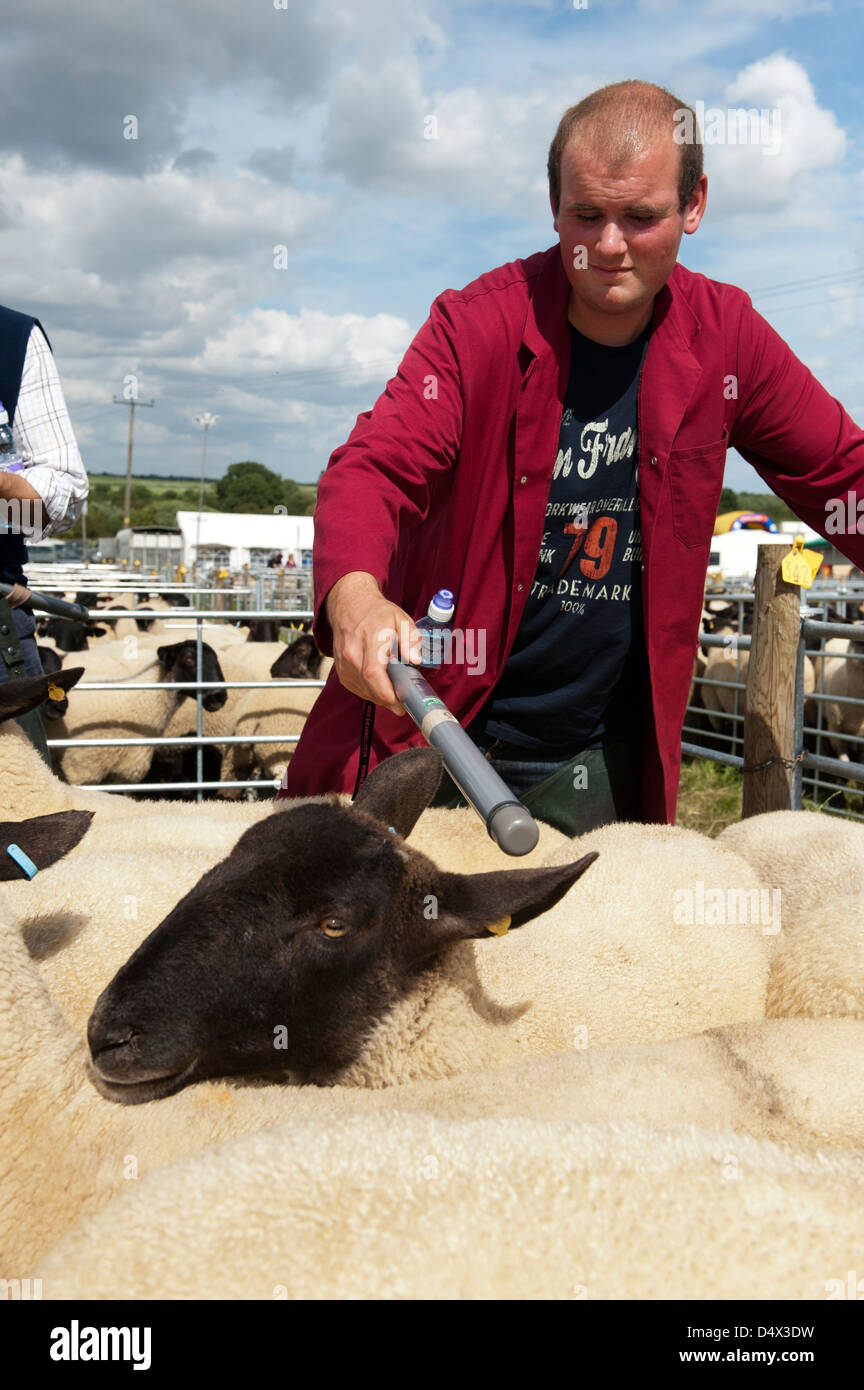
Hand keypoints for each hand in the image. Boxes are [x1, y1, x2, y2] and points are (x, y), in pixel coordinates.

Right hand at [325, 571, 422, 715]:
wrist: (350, 606)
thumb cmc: (377, 613)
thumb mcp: (401, 619)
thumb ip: (411, 639)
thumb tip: (415, 659)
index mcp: (370, 640)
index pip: (373, 673)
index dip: (386, 693)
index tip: (400, 704)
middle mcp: (352, 653)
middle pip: (368, 687)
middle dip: (387, 700)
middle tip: (402, 704)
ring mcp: (343, 663)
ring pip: (362, 690)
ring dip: (379, 697)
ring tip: (392, 692)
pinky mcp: (340, 670)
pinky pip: (356, 688)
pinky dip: (369, 692)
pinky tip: (379, 687)